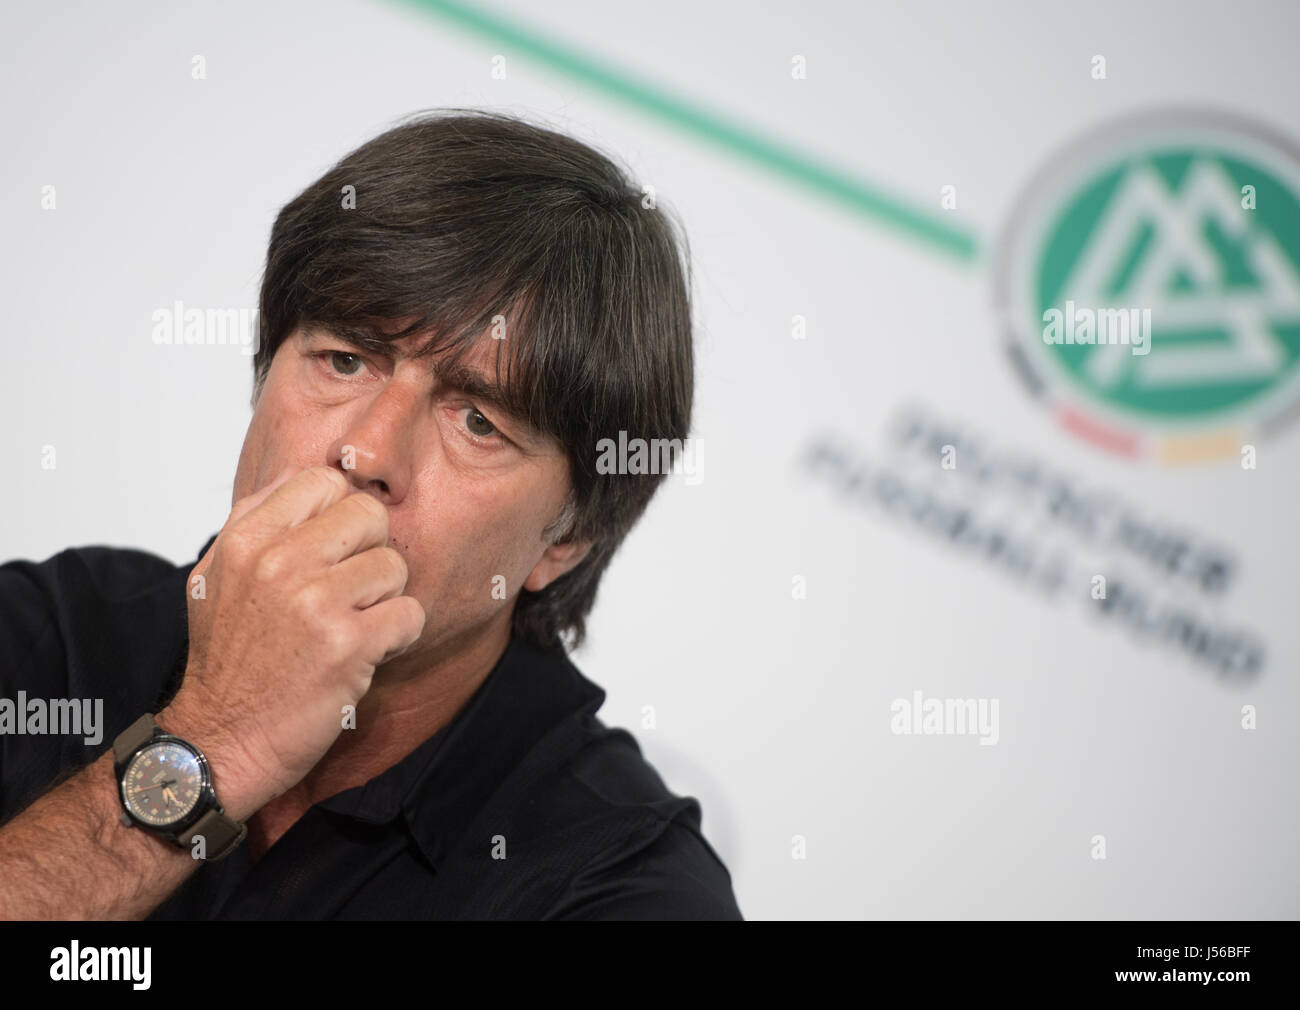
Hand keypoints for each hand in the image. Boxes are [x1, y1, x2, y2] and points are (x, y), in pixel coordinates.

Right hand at [160, 466, 425, 818]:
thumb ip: (258, 521)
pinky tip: (365, 654)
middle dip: (368, 554)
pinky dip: (398, 637)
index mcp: (247, 539)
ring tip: (351, 627)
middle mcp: (277, 562)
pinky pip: (410, 614)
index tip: (333, 550)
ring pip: (394, 566)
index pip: (325, 480)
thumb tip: (310, 478)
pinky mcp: (349, 644)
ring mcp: (314, 602)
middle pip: (369, 515)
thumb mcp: (218, 576)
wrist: (224, 740)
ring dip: (383, 600)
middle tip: (347, 594)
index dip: (341, 513)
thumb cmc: (230, 660)